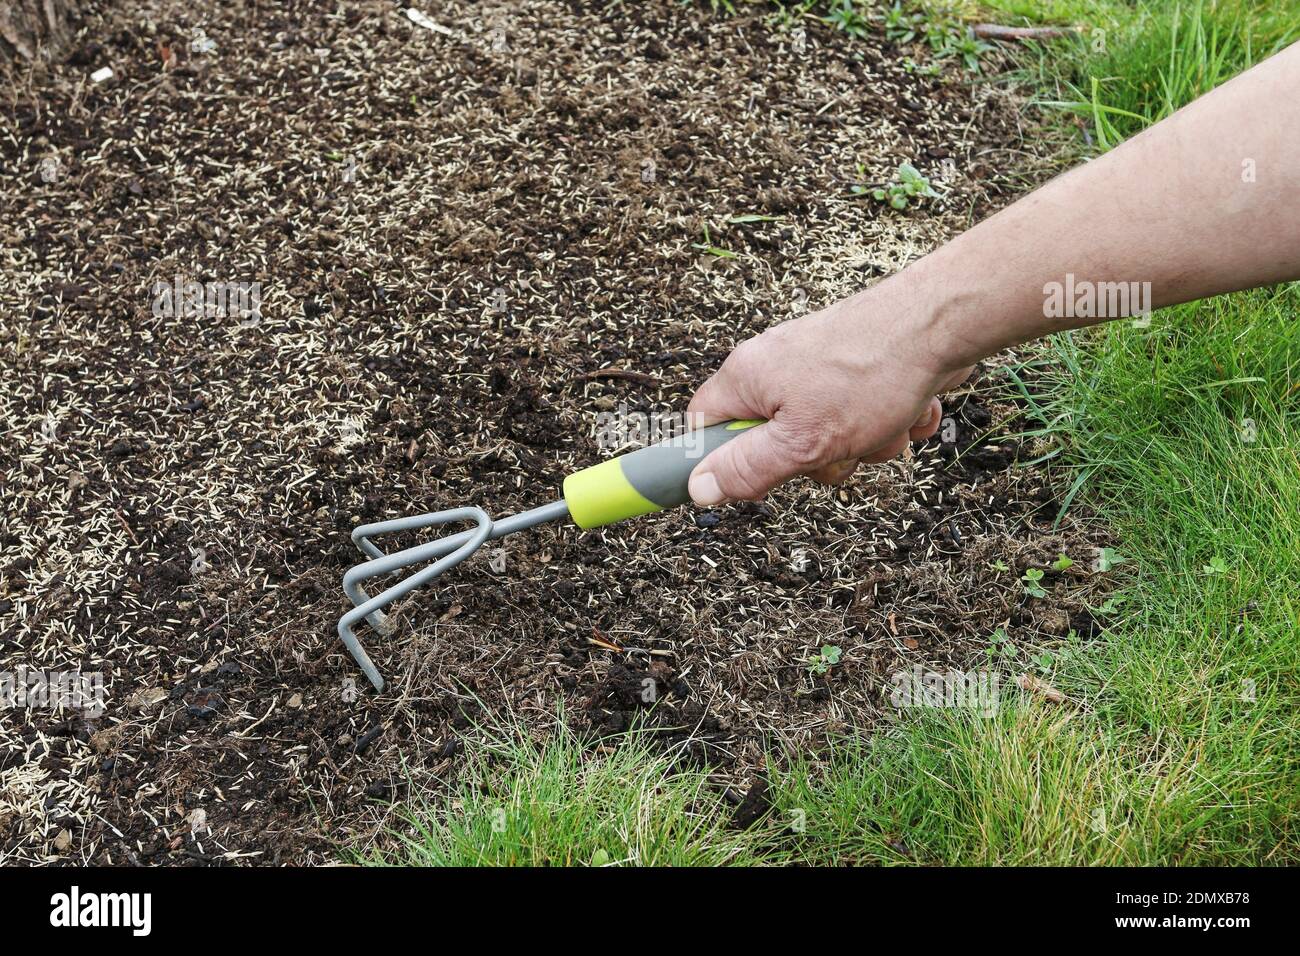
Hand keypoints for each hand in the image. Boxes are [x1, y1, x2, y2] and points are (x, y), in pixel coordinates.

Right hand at [686, 278, 972, 504]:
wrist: (943, 322)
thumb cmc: (872, 372)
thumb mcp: (802, 442)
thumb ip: (748, 469)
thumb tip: (699, 489)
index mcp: (748, 376)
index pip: (704, 425)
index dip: (720, 459)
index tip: (751, 477)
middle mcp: (776, 364)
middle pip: (772, 439)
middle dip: (814, 459)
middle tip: (836, 450)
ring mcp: (819, 365)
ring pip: (826, 433)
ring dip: (862, 444)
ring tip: (884, 425)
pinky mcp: (857, 366)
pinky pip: (863, 414)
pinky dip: (890, 421)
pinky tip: (909, 409)